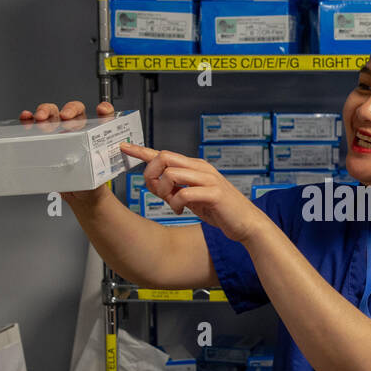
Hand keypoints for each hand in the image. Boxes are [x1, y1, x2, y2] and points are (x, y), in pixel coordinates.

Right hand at [19, 100, 114, 202]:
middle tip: (64, 116)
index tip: (100, 110)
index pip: (103, 116)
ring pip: (53, 114)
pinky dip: (29, 120)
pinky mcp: (46, 142)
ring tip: (40, 117)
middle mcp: (78, 131)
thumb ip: (99, 164)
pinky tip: (27, 118)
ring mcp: (61, 135)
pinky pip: (35, 127)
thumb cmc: (94, 183)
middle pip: (74, 110)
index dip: (104, 110)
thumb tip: (93, 158)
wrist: (81, 197)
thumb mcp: (102, 173)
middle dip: (69, 109)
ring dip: (46, 111)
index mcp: (95, 134)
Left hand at [124, 144, 268, 243]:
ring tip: (172, 204)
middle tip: (157, 192)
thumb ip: (176, 189)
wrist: (246, 223)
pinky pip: (184, 193)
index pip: (164, 153)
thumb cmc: (220, 210)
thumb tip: (157, 186)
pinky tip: (181, 210)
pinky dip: (177, 204)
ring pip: (172, 173)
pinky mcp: (214, 193)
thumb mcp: (193, 197)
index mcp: (195, 167)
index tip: (124, 147)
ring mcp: (208, 179)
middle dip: (152, 174)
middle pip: (164, 157)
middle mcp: (200, 168)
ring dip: (165, 191)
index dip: (142, 150)